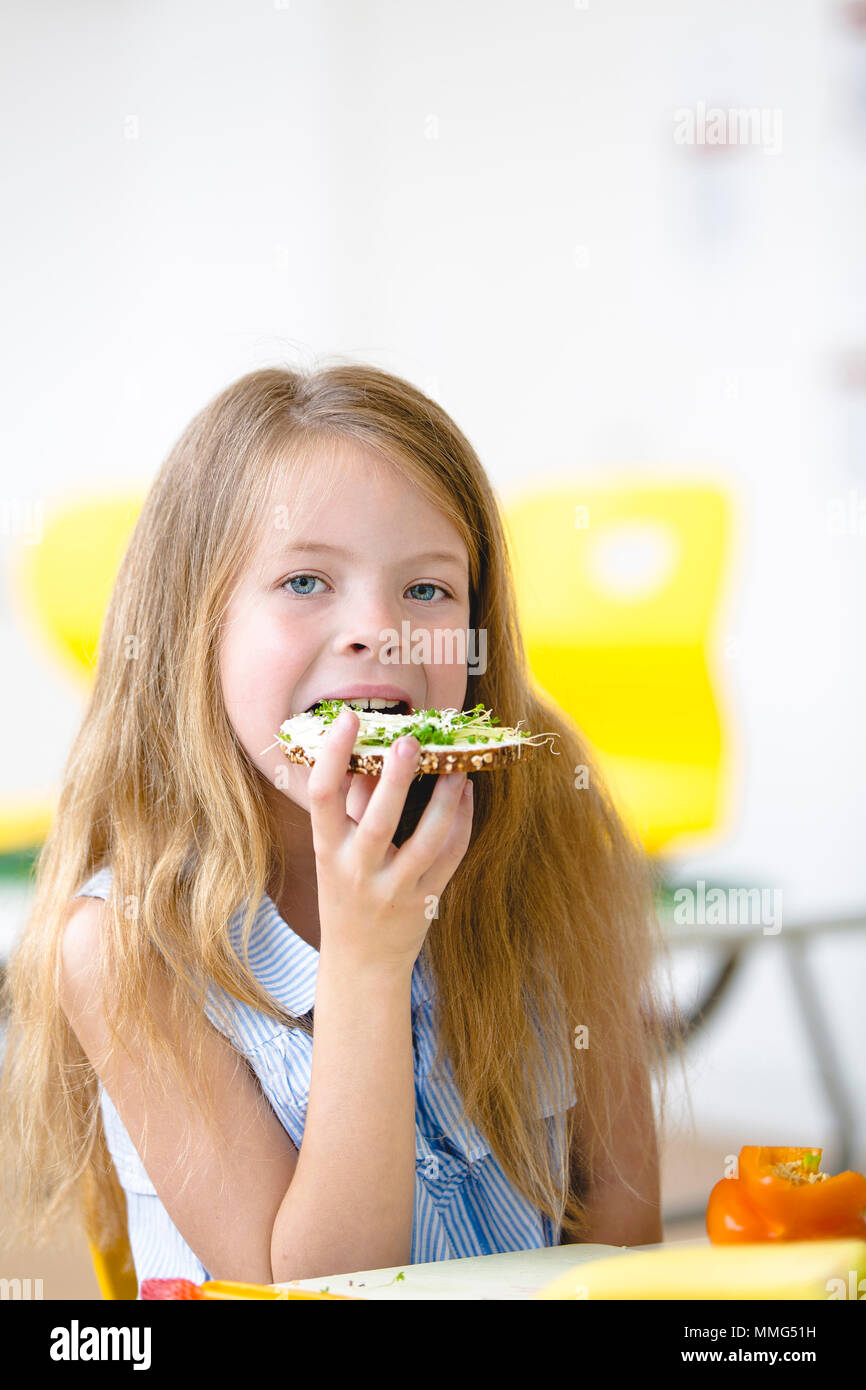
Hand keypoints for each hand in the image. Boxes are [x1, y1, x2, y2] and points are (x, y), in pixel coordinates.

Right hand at [307, 708, 473, 974]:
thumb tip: (366, 752)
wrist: (361, 965)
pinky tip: (466, 796)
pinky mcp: (425, 901)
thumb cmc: (346, 897)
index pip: (322, 797)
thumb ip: (350, 805)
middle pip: (377, 821)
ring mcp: (394, 890)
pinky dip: (461, 824)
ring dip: (444, 802)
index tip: (348, 718)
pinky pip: (449, 858)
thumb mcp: (334, 852)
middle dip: (395, 779)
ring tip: (456, 769)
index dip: (333, 755)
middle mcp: (357, 871)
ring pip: (426, 842)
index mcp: (327, 851)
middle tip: (410, 741)